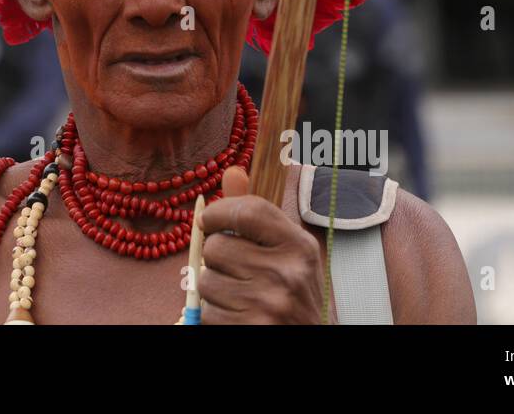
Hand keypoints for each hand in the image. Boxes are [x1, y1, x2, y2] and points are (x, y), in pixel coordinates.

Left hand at [196, 166, 325, 323]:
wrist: (308, 342)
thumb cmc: (291, 294)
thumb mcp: (284, 252)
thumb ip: (256, 214)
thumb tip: (233, 171)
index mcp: (299, 246)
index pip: (247, 210)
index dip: (218, 212)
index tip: (209, 221)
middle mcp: (288, 272)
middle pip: (216, 246)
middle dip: (217, 260)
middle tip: (237, 272)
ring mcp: (270, 303)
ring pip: (205, 280)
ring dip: (214, 290)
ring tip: (240, 297)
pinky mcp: (251, 328)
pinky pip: (206, 312)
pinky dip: (214, 316)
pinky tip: (238, 316)